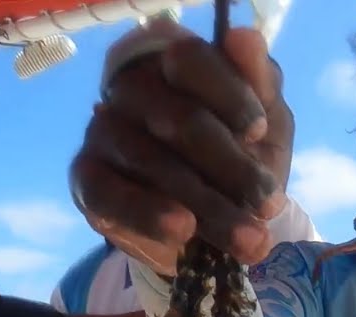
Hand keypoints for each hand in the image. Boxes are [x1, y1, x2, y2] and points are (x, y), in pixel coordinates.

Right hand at [70, 23, 293, 274]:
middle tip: (269, 206)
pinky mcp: (86, 177)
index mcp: (172, 62)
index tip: (259, 133)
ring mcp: (103, 131)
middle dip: (231, 168)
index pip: (189, 60)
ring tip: (249, 241)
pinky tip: (182, 232)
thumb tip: (244, 37)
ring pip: (152, 164)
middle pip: (178, 119)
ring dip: (208, 207)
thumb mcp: (266, 126)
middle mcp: (131, 88)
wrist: (208, 224)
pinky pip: (110, 194)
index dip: (229, 95)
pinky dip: (148, 215)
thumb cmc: (239, 159)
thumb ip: (260, 84)